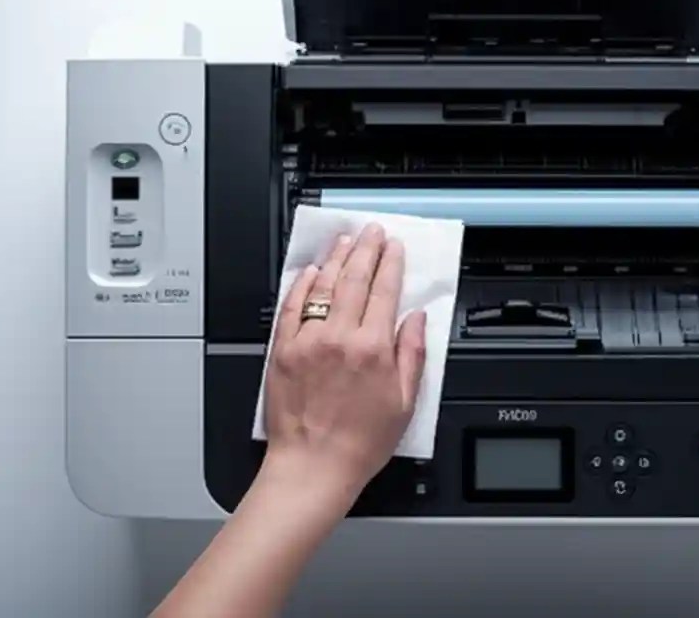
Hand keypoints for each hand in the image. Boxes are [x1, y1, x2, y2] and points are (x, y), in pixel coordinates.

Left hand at [262, 222, 426, 497]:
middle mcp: (339, 338)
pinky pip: (291, 307)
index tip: (395, 248)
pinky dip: (302, 285)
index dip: (392, 263)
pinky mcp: (283, 351)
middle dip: (366, 250)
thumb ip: (412, 355)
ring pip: (323, 286)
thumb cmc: (358, 443)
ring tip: (345, 241)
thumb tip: (416, 321)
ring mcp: (308, 342)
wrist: (313, 466)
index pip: (385, 291)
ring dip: (337, 259)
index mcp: (373, 349)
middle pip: (355, 279)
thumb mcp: (404, 402)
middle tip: (372, 232)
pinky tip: (310, 272)